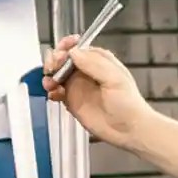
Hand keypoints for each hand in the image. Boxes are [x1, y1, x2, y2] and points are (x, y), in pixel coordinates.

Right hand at [42, 34, 156, 150]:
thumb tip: (73, 52)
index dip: (66, 48)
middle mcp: (86, 71)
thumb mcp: (115, 78)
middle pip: (63, 59)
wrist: (128, 130)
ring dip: (49, 75)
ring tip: (50, 83)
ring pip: (57, 74)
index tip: (61, 53)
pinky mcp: (72, 101)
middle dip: (54, 60)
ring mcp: (78, 86)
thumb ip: (94, 64)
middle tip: (52, 68)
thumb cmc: (128, 103)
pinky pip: (56, 92)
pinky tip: (53, 94)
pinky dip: (51, 91)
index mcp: (98, 60)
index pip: (77, 47)